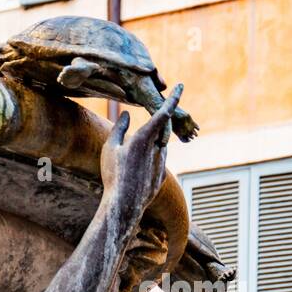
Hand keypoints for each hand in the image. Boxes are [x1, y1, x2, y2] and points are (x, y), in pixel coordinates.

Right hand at [100, 86, 182, 213]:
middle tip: (142, 136)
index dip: (173, 98)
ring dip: (150, 148)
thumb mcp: (110, 148)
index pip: (163, 112)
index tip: (180, 86)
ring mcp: (161, 163)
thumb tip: (127, 114)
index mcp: (145, 137)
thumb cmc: (113, 175)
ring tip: (132, 162)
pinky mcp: (161, 177)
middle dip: (153, 130)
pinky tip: (136, 175)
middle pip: (160, 132)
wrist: (123, 205)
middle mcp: (157, 148)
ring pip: (159, 148)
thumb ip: (119, 128)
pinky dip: (148, 164)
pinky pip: (157, 164)